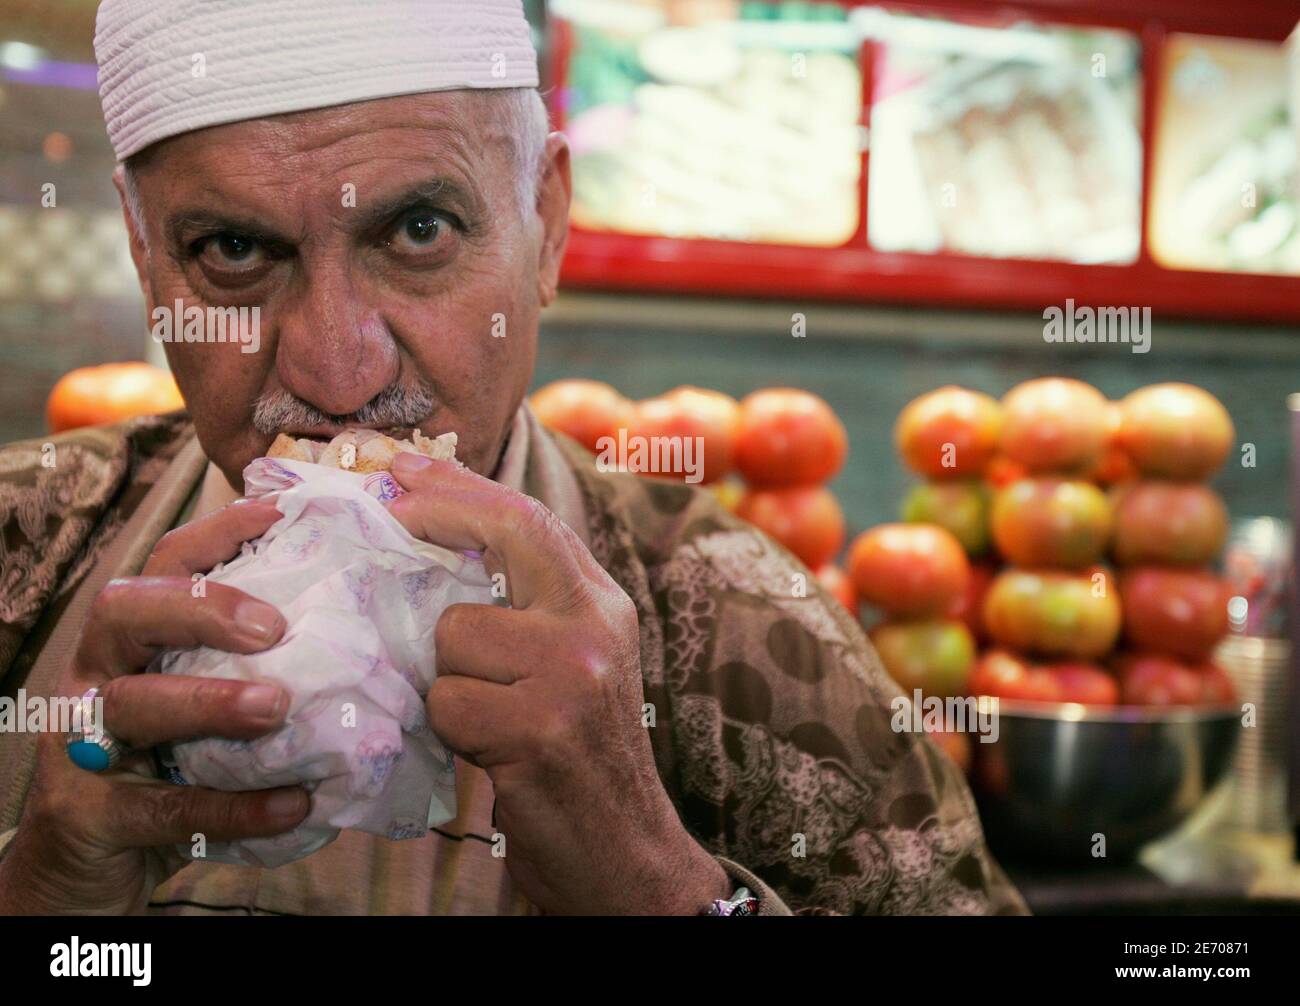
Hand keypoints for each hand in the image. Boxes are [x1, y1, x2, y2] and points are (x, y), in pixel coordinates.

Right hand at [0, 499, 309, 914]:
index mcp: (130, 639)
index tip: (283, 516)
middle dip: (201, 609)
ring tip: (277, 708)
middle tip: (274, 628)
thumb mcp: (204, 706)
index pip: (166, 564)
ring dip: (209, 703)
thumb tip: (362, 627)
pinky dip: (233, 807)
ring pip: (133, 706)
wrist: (85, 871)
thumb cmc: (165, 768)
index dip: (220, 533)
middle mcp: (95, 676)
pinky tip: (293, 804)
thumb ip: (254, 665)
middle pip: (127, 612)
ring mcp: (81, 745)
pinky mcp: (91, 815)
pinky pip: (164, 807)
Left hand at [386, 453, 729, 914]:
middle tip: (385, 505)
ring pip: (454, 633)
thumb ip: (526, 610)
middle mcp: (596, 625)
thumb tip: (436, 550)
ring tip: (482, 715)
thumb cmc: (578, 760)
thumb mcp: (572, 668)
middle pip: (508, 533)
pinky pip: (448, 700)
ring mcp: (574, 673)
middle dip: (436, 512)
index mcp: (602, 605)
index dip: (463, 487)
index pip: (531, 518)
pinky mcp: (541, 727)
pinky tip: (487, 752)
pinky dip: (448, 728)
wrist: (625, 854)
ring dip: (443, 677)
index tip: (406, 469)